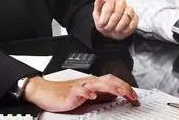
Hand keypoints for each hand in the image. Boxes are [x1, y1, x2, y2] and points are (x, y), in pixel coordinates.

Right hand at [22, 74, 139, 111]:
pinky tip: (92, 96)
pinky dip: (86, 92)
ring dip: (111, 88)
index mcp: (92, 83)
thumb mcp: (86, 96)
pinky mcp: (69, 93)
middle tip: (133, 97)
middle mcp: (88, 83)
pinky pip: (79, 91)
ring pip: (98, 83)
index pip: (112, 81)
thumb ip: (100, 96)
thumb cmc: (63, 94)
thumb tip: (116, 98)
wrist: (43, 92)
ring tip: (121, 93)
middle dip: (123, 87)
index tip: (135, 97)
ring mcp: (79, 87)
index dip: (125, 87)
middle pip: (109, 80)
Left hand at [93, 0, 137, 39]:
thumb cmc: (104, 21)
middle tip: (107, 28)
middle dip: (112, 22)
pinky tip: (121, 30)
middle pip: (118, 10)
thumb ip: (97, 5)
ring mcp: (129, 9)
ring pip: (126, 16)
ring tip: (114, 30)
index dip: (105, 16)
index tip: (101, 23)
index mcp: (111, 0)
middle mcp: (121, 2)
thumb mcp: (97, 14)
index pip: (109, 5)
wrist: (110, 30)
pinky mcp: (135, 17)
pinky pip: (133, 22)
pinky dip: (126, 29)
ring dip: (119, 26)